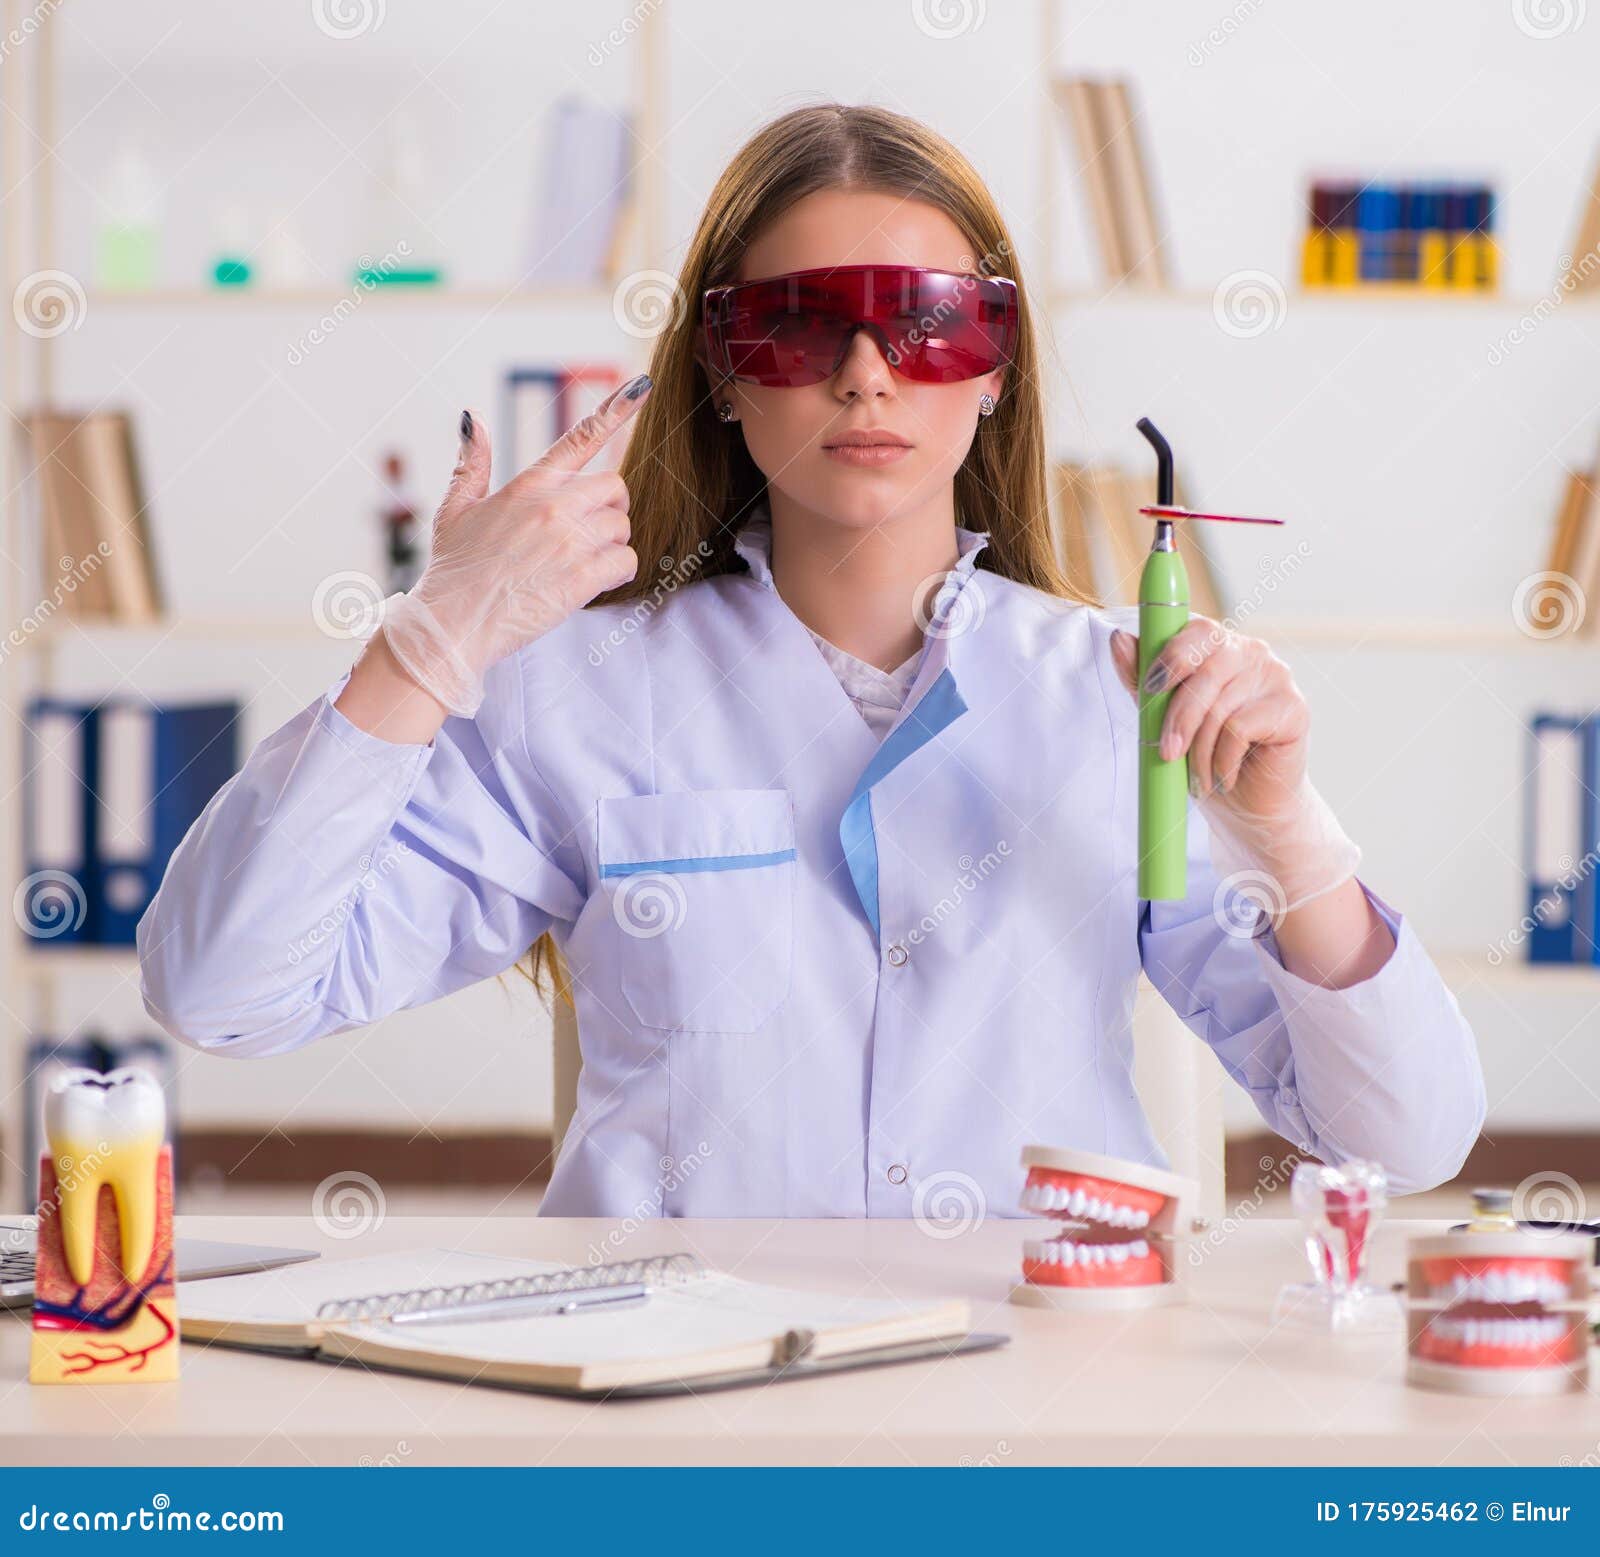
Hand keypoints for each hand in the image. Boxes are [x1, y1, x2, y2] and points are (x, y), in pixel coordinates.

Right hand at [381, 377, 649, 715]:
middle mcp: (553, 506)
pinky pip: (627, 562)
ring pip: (622, 526)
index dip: (616, 409)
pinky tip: (593, 581)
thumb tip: (471, 417)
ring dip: (611, 544)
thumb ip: (472, 462)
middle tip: (588, 531)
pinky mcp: (582, 577)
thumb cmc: (452, 570)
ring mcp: (569, 541)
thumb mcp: (454, 509)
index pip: (580, 438)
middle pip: (614, 487)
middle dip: (609, 508)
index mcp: (527, 485)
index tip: (642, 387)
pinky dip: (618, 572)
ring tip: (580, 561)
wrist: (452, 624)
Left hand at [1109, 615, 1307, 826]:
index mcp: (1219, 645)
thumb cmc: (1205, 754)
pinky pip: (1241, 729)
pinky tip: (1224, 777)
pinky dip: (1223, 760)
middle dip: (1178, 718)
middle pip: (1205, 672)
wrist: (1250, 803)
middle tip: (1167, 754)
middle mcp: (1251, 652)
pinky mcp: (1294, 707)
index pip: (1196, 631)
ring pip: (1220, 706)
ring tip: (1198, 777)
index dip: (1170, 657)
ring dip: (1200, 750)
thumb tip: (1118, 638)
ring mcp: (1277, 676)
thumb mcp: (1163, 718)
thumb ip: (1142, 679)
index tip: (1149, 690)